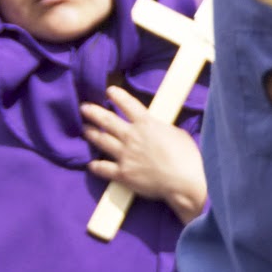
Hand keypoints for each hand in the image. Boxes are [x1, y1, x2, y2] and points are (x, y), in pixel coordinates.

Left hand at [82, 86, 206, 222]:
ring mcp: (125, 155)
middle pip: (108, 120)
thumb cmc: (187, 156)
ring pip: (101, 140)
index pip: (128, 104)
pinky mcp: (123, 174)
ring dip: (91, 134)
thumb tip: (157, 130)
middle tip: (84, 107)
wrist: (184, 180)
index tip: (109, 91)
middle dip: (94, 112)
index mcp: (147, 124)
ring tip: (85, 129)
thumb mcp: (177, 133)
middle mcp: (132, 136)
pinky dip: (96, 166)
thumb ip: (162, 129)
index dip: (117, 96)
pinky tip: (91, 164)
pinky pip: (103, 168)